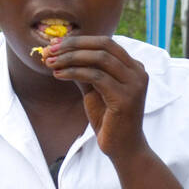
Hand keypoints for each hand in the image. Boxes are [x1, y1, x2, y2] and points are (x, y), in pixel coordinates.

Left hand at [42, 36, 148, 157]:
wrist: (123, 148)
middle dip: (73, 45)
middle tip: (50, 50)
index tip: (55, 44)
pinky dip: (74, 72)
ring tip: (51, 62)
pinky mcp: (125, 97)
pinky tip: (59, 75)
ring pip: (99, 58)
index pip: (105, 43)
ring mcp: (134, 84)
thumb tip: (61, 53)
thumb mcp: (95, 90)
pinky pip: (95, 76)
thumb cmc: (109, 119)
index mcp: (133, 67)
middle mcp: (138, 72)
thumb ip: (85, 71)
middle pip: (103, 45)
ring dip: (70, 58)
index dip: (79, 40)